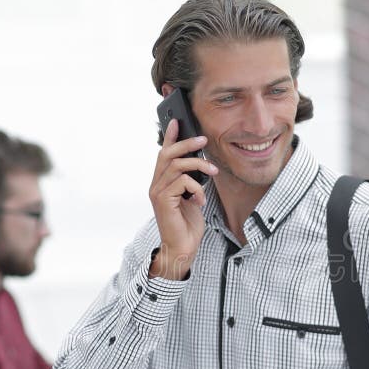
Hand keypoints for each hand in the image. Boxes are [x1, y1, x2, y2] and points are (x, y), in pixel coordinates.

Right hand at [148, 118, 218, 279]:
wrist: (182, 248)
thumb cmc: (187, 225)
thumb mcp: (192, 197)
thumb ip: (191, 181)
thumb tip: (201, 163)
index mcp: (161, 183)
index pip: (163, 154)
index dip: (169, 137)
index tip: (176, 121)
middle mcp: (156, 185)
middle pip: (167, 154)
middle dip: (186, 143)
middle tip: (204, 140)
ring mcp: (158, 193)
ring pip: (177, 165)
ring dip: (199, 166)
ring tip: (213, 172)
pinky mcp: (163, 201)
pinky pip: (183, 182)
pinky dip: (198, 189)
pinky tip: (201, 201)